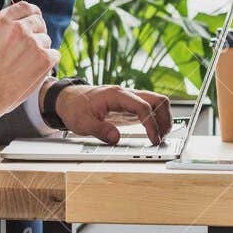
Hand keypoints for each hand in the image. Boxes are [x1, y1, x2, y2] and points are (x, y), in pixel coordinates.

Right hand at [0, 2, 58, 116]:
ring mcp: (32, 42)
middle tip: (28, 49)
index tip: (34, 20)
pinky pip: (55, 54)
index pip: (25, 6)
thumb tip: (23, 21)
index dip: (31, 14)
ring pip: (46, 40)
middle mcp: (17, 28)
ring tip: (25, 65)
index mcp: (0, 21)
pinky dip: (48, 63)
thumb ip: (5, 27)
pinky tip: (33, 71)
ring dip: (40, 50)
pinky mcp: (44, 57)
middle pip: (39, 22)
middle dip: (37, 33)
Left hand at [52, 83, 172, 144]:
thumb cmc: (74, 108)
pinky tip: (154, 132)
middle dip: (164, 119)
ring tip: (160, 136)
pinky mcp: (129, 106)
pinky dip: (156, 119)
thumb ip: (99, 130)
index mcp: (116, 95)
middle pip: (157, 100)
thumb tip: (116, 138)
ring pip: (157, 103)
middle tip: (162, 138)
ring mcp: (129, 99)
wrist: (68, 99)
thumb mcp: (82, 122)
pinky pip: (150, 108)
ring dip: (163, 118)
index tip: (153, 138)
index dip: (151, 123)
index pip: (142, 106)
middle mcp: (126, 94)